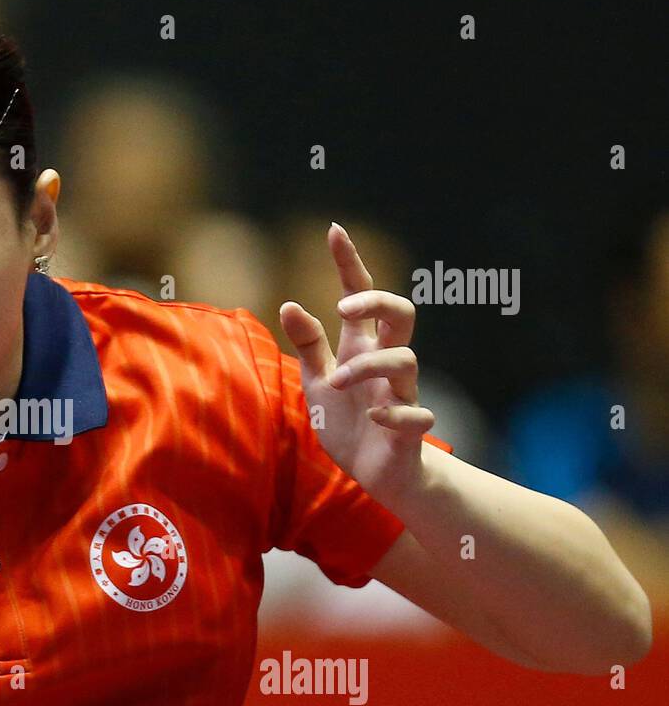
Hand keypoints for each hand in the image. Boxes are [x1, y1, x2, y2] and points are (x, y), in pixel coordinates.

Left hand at [277, 222, 434, 505]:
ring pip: (406, 360)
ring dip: (369, 366)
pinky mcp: (411, 430)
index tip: (333, 231)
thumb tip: (289, 303)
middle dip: (378, 301)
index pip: (359, 296)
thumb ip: (308, 344)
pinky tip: (376, 418)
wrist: (376, 474)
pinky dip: (397, 414)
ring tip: (337, 382)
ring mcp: (401, 395)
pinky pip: (417, 415)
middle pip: (402, 314)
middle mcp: (385, 365)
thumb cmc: (348, 421)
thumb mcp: (318, 380)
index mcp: (360, 348)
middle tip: (345, 308)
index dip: (349, 264)